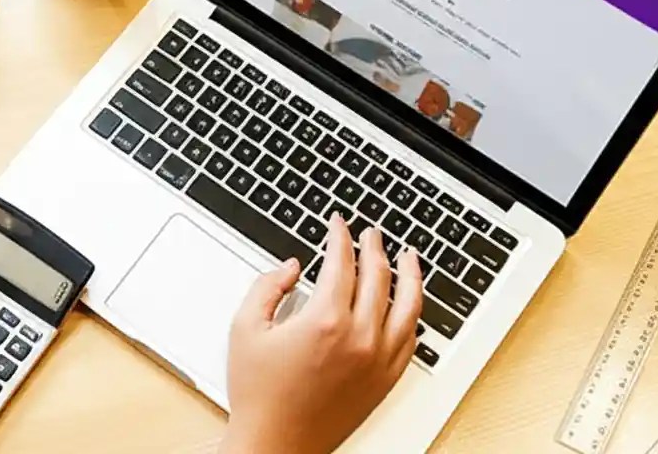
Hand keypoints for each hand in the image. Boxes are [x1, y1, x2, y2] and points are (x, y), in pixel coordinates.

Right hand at [221, 214, 423, 453]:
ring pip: (407, 306)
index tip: (338, 224)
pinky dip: (412, 315)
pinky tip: (409, 304)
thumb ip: (266, 286)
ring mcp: (377, 360)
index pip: (342, 262)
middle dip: (374, 248)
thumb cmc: (258, 393)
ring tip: (408, 257)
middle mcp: (358, 338)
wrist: (275, 443)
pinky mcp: (385, 381)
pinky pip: (410, 340)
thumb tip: (291, 267)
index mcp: (324, 320)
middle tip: (371, 234)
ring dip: (409, 274)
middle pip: (377, 277)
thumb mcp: (245, 328)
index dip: (340, 236)